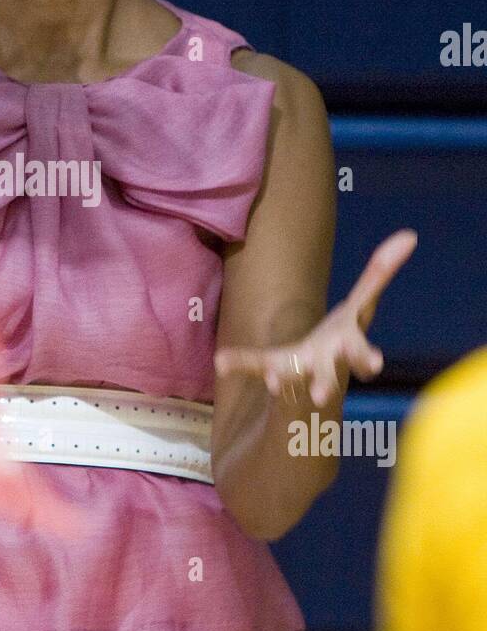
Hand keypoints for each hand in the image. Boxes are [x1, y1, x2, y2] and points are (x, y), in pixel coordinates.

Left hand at [214, 228, 417, 406]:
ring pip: (290, 379)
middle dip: (326, 385)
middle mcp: (323, 368)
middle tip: (320, 397)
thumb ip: (379, 272)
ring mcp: (296, 372)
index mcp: (347, 351)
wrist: (318, 380)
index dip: (366, 359)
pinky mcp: (272, 369)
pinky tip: (221, 361)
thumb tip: (409, 234)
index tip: (374, 364)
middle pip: (327, 377)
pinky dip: (239, 362)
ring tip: (273, 382)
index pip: (360, 355)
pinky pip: (254, 364)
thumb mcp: (361, 305)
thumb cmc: (341, 338)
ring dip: (282, 380)